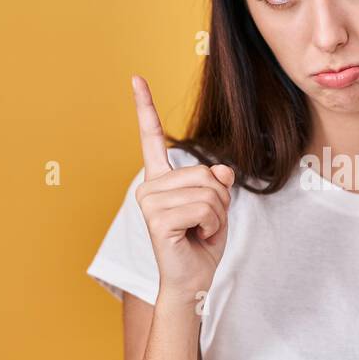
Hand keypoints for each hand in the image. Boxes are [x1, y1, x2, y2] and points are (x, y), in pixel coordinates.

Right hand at [131, 74, 234, 301]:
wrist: (193, 281)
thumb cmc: (201, 243)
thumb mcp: (217, 205)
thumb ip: (219, 182)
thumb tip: (222, 170)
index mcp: (160, 179)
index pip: (151, 138)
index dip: (144, 107)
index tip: (136, 78)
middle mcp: (149, 186)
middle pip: (206, 173)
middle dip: (220, 200)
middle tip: (205, 223)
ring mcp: (149, 202)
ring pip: (209, 191)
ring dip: (217, 215)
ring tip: (199, 231)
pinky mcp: (157, 219)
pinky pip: (204, 208)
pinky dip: (212, 226)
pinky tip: (197, 238)